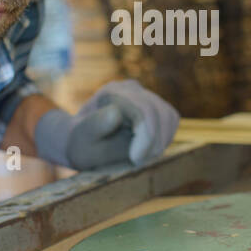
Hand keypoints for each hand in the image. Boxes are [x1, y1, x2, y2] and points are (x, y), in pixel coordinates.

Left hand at [33, 80, 179, 169]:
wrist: (81, 140)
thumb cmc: (81, 144)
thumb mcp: (81, 140)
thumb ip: (97, 127)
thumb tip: (116, 112)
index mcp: (112, 93)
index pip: (141, 110)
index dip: (146, 136)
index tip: (135, 159)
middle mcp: (131, 89)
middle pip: (159, 112)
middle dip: (154, 141)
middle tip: (138, 161)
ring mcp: (144, 95)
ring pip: (168, 116)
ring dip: (161, 140)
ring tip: (141, 156)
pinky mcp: (154, 105)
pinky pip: (170, 119)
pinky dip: (164, 137)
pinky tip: (148, 149)